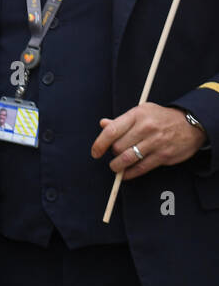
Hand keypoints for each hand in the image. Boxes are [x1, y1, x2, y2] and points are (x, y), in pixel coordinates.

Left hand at [91, 103, 206, 179]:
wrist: (191, 124)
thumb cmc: (161, 118)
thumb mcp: (142, 112)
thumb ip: (121, 120)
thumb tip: (103, 124)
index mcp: (136, 115)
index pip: (111, 131)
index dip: (99, 144)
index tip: (95, 152)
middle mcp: (145, 128)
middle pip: (118, 147)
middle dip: (112, 154)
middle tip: (115, 154)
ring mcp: (155, 142)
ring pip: (128, 159)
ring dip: (118, 166)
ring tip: (116, 167)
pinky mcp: (164, 155)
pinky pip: (142, 168)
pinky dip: (130, 173)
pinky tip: (126, 174)